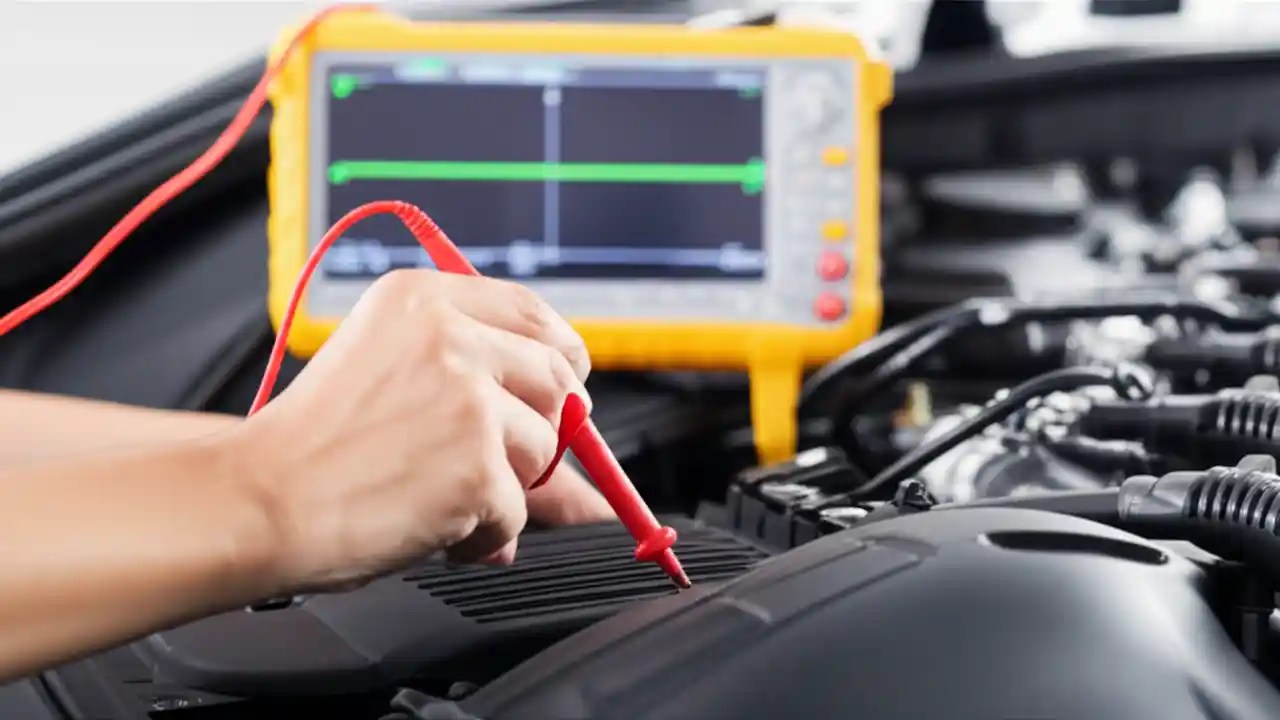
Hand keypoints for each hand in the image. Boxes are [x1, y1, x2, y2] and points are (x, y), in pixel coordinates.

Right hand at [228, 269, 606, 594]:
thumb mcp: (391, 380)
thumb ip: (481, 393)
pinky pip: (517, 512)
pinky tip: (431, 529)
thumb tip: (587, 483)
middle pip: (557, 379)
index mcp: (422, 301)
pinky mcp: (478, 465)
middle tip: (505, 460)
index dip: (558, 354)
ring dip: (504, 488)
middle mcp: (451, 338)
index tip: (560, 383)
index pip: (530, 311)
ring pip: (542, 450)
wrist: (258, 500)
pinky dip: (483, 536)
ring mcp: (468, 401)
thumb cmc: (310, 447)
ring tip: (439, 497)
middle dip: (546, 428)